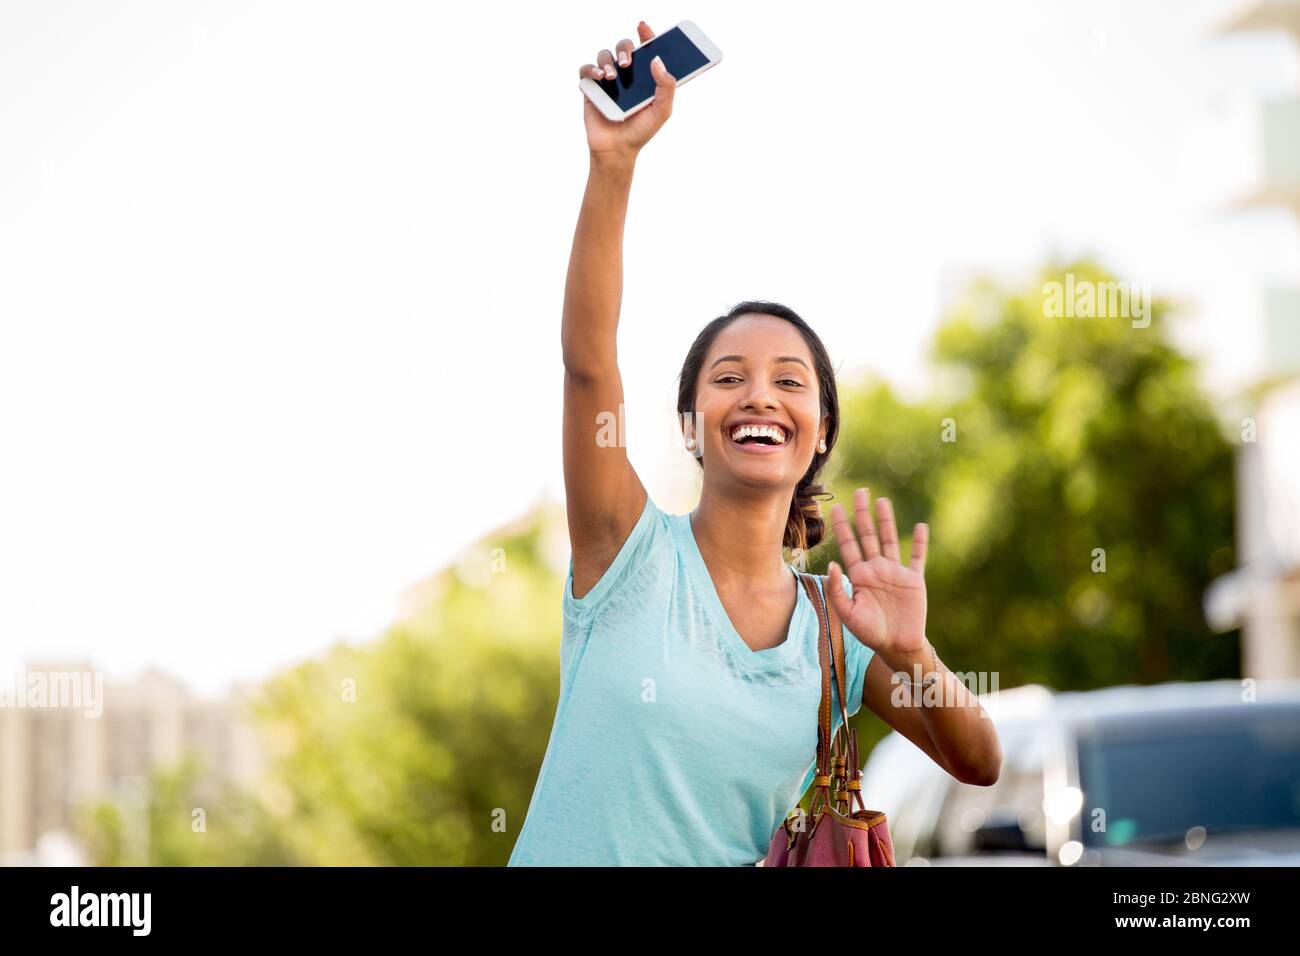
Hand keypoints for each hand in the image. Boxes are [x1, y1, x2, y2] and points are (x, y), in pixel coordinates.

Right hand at [578, 21, 676, 162]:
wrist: (617, 150)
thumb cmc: (641, 131)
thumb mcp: (662, 111)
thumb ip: (666, 87)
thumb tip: (657, 61)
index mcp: (645, 77)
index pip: (646, 49)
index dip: (646, 36)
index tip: (643, 28)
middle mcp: (626, 75)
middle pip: (623, 47)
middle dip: (625, 48)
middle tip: (627, 62)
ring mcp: (607, 81)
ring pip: (604, 56)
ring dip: (607, 61)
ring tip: (612, 77)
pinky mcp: (591, 89)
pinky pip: (586, 70)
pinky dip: (591, 69)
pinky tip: (599, 77)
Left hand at [825, 488, 929, 661]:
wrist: (896, 646)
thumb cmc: (870, 632)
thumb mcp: (847, 613)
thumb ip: (838, 589)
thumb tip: (833, 563)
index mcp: (859, 575)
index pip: (848, 544)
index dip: (842, 526)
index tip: (836, 507)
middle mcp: (876, 569)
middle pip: (868, 535)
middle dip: (863, 514)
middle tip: (859, 492)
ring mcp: (895, 572)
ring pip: (890, 540)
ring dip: (886, 521)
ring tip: (882, 501)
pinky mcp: (914, 580)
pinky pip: (917, 558)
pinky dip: (920, 543)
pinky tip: (921, 527)